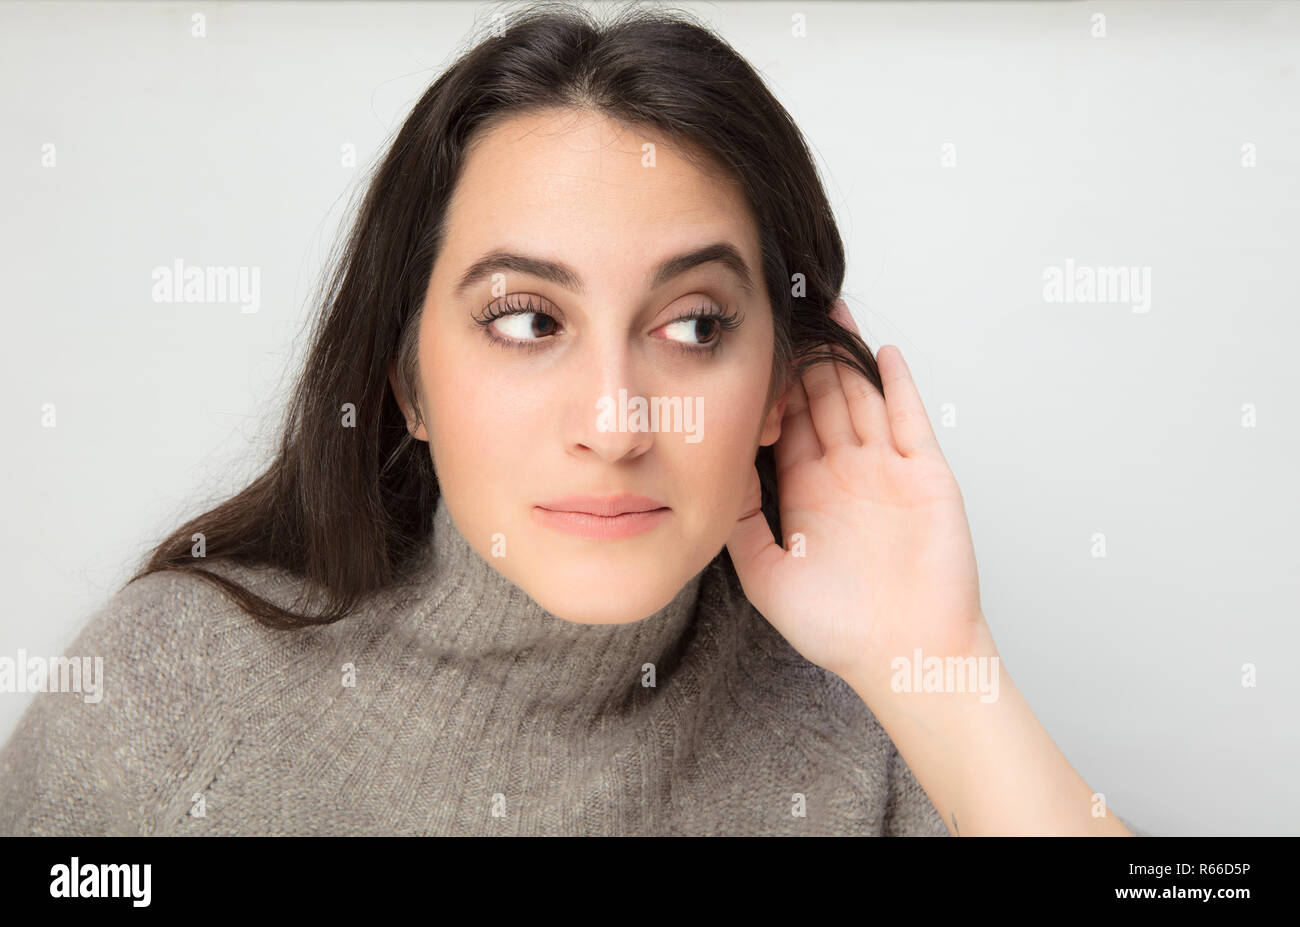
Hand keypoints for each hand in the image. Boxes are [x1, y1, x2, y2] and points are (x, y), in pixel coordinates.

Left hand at [726, 300, 994, 711]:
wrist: (905, 654)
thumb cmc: (838, 628)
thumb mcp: (766, 574)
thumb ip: (740, 522)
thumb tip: (713, 469)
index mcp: (806, 491)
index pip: (783, 423)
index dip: (766, 389)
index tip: (747, 353)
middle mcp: (844, 472)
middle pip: (820, 398)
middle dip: (803, 356)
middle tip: (784, 309)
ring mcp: (886, 469)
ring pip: (860, 396)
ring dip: (843, 355)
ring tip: (825, 309)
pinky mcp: (925, 473)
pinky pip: (908, 418)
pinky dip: (896, 383)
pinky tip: (878, 350)